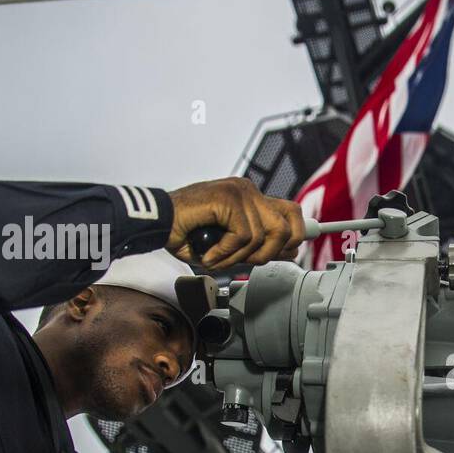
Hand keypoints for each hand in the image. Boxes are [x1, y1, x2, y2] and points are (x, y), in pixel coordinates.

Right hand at [166, 176, 304, 270]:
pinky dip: (226, 253)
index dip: (295, 237)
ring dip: (240, 257)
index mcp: (251, 198)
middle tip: (247, 262)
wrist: (158, 223)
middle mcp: (248, 190)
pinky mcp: (229, 199)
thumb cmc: (188, 233)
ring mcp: (239, 192)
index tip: (288, 253)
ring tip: (218, 259)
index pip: (291, 212)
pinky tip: (210, 254)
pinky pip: (243, 237)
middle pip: (287, 226)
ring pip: (264, 236)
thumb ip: (257, 245)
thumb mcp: (231, 243)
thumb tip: (288, 252)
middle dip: (271, 253)